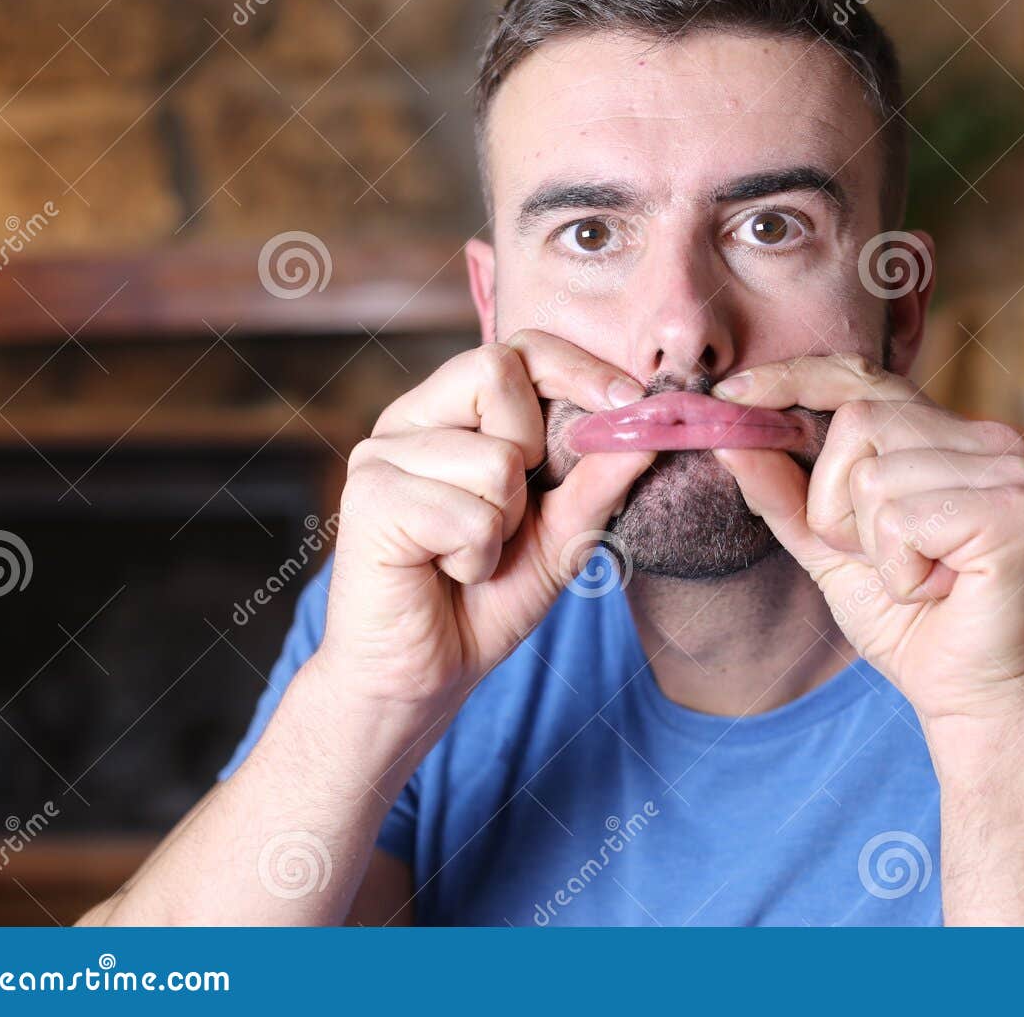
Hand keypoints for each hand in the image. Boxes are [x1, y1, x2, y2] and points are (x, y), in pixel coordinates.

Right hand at [319, 331, 652, 715]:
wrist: (424, 675)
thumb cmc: (486, 598)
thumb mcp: (564, 533)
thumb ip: (602, 478)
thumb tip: (654, 426)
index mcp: (453, 413)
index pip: (520, 348)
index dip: (578, 368)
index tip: (629, 404)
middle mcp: (410, 420)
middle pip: (496, 371)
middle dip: (532, 450)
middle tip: (513, 511)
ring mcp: (380, 454)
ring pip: (494, 459)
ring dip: (506, 525)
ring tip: (471, 554)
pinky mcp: (368, 500)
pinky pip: (468, 514)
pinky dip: (477, 557)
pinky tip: (446, 573)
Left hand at [713, 353, 1023, 721]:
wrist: (964, 694)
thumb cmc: (905, 618)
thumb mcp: (826, 547)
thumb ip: (782, 491)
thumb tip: (727, 435)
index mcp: (944, 433)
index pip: (861, 377)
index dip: (794, 376)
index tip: (730, 393)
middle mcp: (984, 436)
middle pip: (858, 423)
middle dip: (836, 505)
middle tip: (880, 557)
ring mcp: (1007, 467)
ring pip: (874, 478)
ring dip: (872, 547)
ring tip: (917, 576)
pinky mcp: (1013, 509)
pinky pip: (903, 520)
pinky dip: (901, 571)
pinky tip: (937, 589)